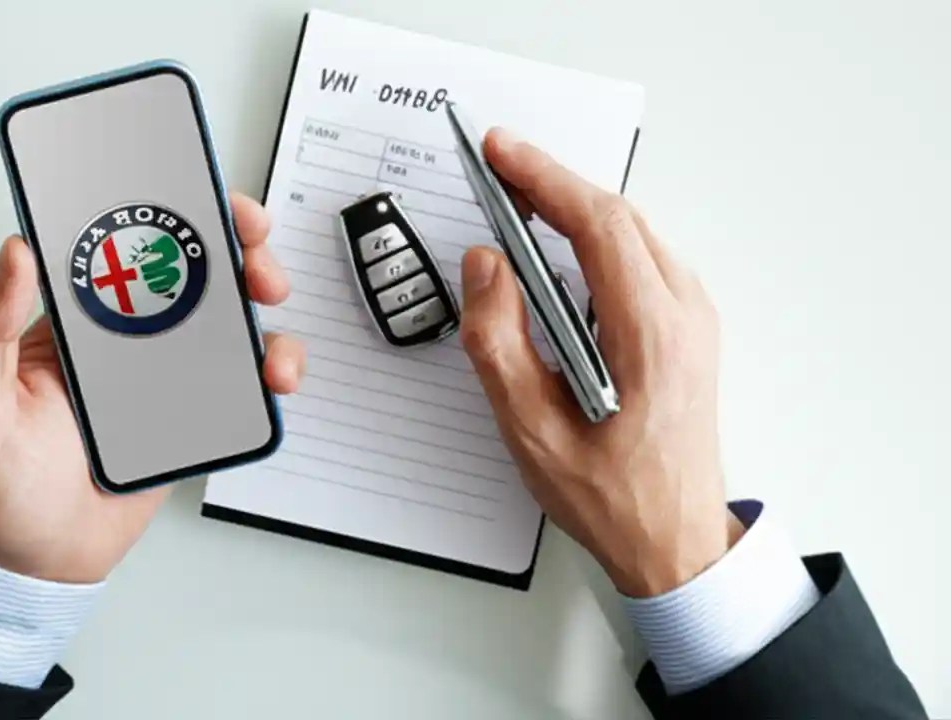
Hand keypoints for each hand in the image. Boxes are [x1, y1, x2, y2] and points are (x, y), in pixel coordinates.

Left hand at [0, 194, 304, 583]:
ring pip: (230, 317)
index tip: (200, 197)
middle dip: (237, 249)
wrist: (42, 562)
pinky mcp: (197, 412)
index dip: (168, 210)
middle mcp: (124, 335)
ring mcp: (165, 373)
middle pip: (193, 268)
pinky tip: (272, 375)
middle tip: (255, 261)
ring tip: (269, 320)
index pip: (123, 241)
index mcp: (72, 318)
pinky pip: (245, 380)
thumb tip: (14, 250)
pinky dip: (272, 367)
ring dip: (263, 304)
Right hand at [460, 129, 740, 596]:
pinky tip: (559, 245)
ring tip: (518, 198)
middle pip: (618, 218)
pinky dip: (595, 237)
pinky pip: (641, 258)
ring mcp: (692, 320)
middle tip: (498, 166)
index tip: (501, 152)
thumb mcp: (533, 432)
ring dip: (575, 208)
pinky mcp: (685, 329)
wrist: (676, 541)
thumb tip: (485, 268)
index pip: (598, 226)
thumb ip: (500, 344)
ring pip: (633, 233)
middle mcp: (685, 317)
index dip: (544, 179)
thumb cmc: (613, 499)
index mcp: (652, 337)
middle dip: (553, 183)